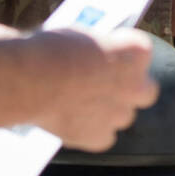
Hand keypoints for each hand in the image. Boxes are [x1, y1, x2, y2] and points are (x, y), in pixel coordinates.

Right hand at [25, 27, 158, 150]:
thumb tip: (94, 61)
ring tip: (81, 107)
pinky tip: (72, 125)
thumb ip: (97, 52)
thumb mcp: (83, 37)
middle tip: (108, 88)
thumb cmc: (51, 50)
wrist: (29, 79)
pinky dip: (89, 134)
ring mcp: (120, 113)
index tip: (106, 56)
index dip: (120, 55)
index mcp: (137, 51)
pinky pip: (102, 138)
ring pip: (123, 116)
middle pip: (145, 91)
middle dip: (129, 91)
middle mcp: (137, 84)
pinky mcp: (98, 137)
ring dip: (108, 113)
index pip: (139, 52)